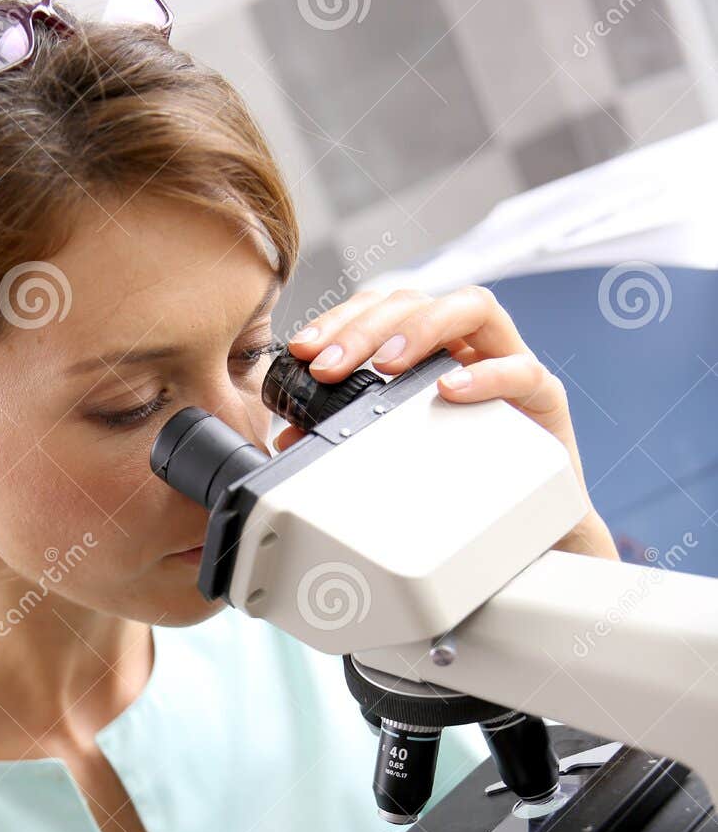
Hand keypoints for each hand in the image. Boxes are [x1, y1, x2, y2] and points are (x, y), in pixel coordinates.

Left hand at [277, 285, 619, 561]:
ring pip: (474, 307)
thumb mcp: (397, 452)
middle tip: (328, 365)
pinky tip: (449, 390)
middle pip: (419, 300)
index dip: (342, 320)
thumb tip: (288, 437)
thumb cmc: (464, 482)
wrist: (535, 531)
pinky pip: (522, 370)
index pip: (383, 310)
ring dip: (422, 330)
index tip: (304, 350)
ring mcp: (509, 363)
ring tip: (385, 367)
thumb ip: (347, 434)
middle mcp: (470, 345)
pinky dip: (485, 375)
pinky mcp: (544, 397)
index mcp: (431, 350)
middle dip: (367, 327)